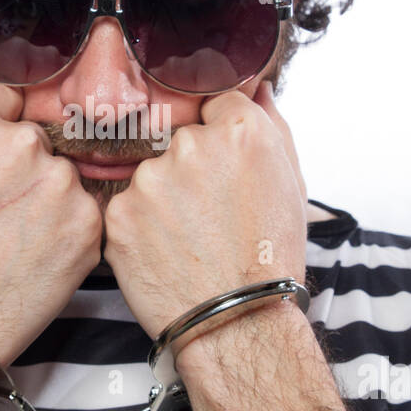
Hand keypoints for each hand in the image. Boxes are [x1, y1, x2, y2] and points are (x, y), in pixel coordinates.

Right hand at [0, 80, 101, 367]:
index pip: (9, 97)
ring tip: (17, 237)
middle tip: (1, 212)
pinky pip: (86, 210)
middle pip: (41, 138)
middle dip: (29, 168)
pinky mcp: (88, 220)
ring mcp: (59, 181)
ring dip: (51, 199)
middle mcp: (20, 143)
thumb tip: (5, 108)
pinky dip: (69, 229)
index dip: (2, 129)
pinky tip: (38, 252)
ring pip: (66, 176)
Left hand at [102, 80, 307, 339]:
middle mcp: (190, 146)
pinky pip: (126, 208)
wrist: (237, 324)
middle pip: (179, 140)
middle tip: (208, 216)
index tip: (223, 172)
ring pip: (150, 175)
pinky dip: (140, 228)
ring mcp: (149, 180)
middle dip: (190, 170)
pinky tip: (165, 253)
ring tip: (188, 240)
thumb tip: (253, 86)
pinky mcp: (119, 214)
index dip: (220, 141)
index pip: (215, 106)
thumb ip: (272, 124)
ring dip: (163, 199)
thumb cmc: (271, 257)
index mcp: (239, 132)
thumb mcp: (292, 183)